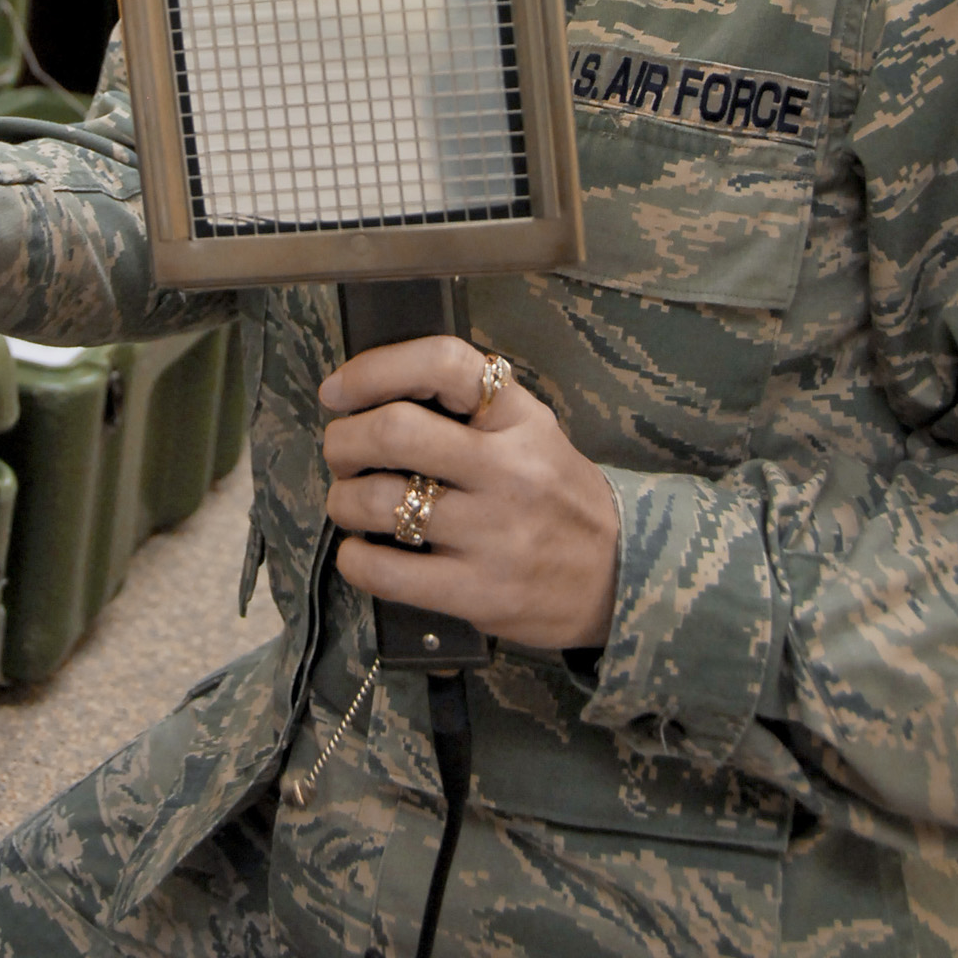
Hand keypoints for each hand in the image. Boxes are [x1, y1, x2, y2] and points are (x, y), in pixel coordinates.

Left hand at [320, 336, 618, 649]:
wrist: (621, 575)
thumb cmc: (557, 494)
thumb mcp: (531, 431)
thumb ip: (469, 410)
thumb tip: (371, 399)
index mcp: (519, 417)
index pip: (443, 364)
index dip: (375, 369)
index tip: (336, 390)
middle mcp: (508, 469)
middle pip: (395, 431)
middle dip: (344, 440)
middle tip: (340, 452)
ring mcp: (494, 534)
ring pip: (380, 503)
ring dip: (343, 500)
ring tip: (349, 503)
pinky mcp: (480, 593)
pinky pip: (388, 573)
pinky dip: (355, 559)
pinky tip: (360, 553)